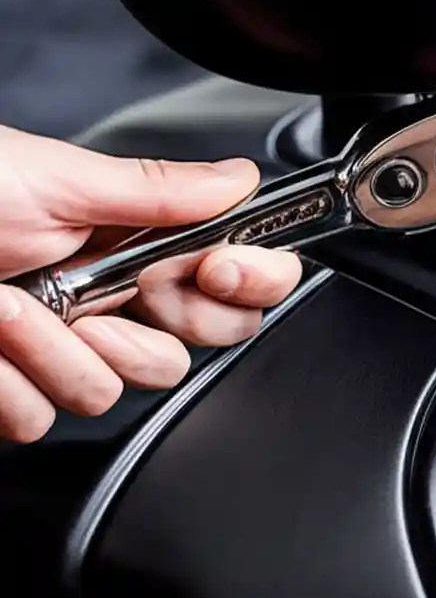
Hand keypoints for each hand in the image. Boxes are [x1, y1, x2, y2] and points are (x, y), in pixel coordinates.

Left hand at [0, 125, 301, 442]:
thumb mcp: (56, 179)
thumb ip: (159, 191)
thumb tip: (243, 180)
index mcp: (135, 243)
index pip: (240, 278)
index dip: (249, 281)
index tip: (215, 269)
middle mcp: (110, 301)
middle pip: (199, 347)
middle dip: (154, 321)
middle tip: (117, 288)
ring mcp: (59, 350)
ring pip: (115, 390)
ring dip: (53, 346)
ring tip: (7, 301)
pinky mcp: (9, 392)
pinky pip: (40, 418)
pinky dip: (1, 379)